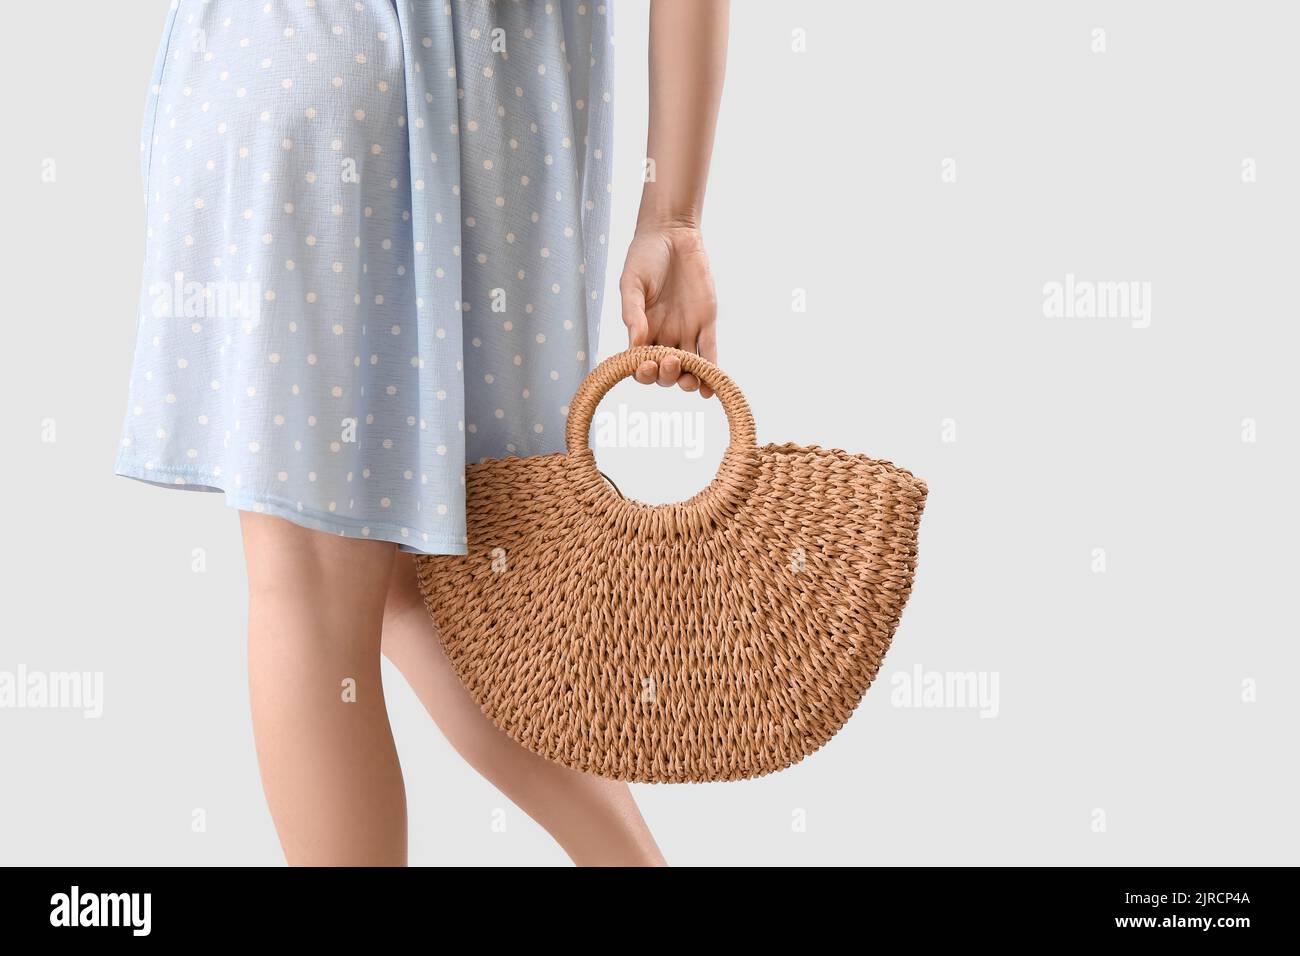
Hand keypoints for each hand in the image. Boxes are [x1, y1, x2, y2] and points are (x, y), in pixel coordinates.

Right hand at [618, 223, 717, 396]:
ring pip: (689, 367)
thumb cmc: (644, 257)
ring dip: (689, 380)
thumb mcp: (631, 283)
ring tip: (691, 382)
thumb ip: (632, 312)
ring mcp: (686, 331)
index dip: (643, 371)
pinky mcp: (706, 322)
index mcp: (642, 331)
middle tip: (670, 361)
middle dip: (667, 375)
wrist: (671, 233)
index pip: (641, 363)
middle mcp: (663, 336)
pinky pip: (709, 351)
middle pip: (665, 371)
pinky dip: (711, 371)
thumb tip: (635, 343)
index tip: (646, 365)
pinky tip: (710, 387)